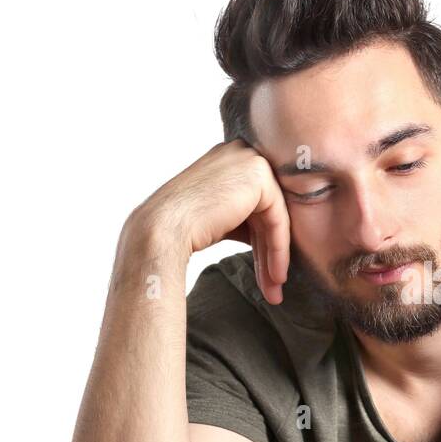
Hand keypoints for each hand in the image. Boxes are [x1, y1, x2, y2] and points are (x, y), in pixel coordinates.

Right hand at [125, 138, 289, 302]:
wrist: (162, 230)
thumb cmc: (184, 230)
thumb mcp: (221, 217)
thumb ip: (245, 217)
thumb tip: (268, 236)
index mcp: (229, 159)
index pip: (257, 203)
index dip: (264, 241)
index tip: (268, 273)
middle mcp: (240, 152)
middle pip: (267, 211)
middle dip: (270, 252)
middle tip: (274, 285)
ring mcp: (249, 160)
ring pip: (275, 217)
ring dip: (275, 257)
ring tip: (274, 289)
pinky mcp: (258, 175)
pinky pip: (278, 219)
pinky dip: (278, 249)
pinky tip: (276, 275)